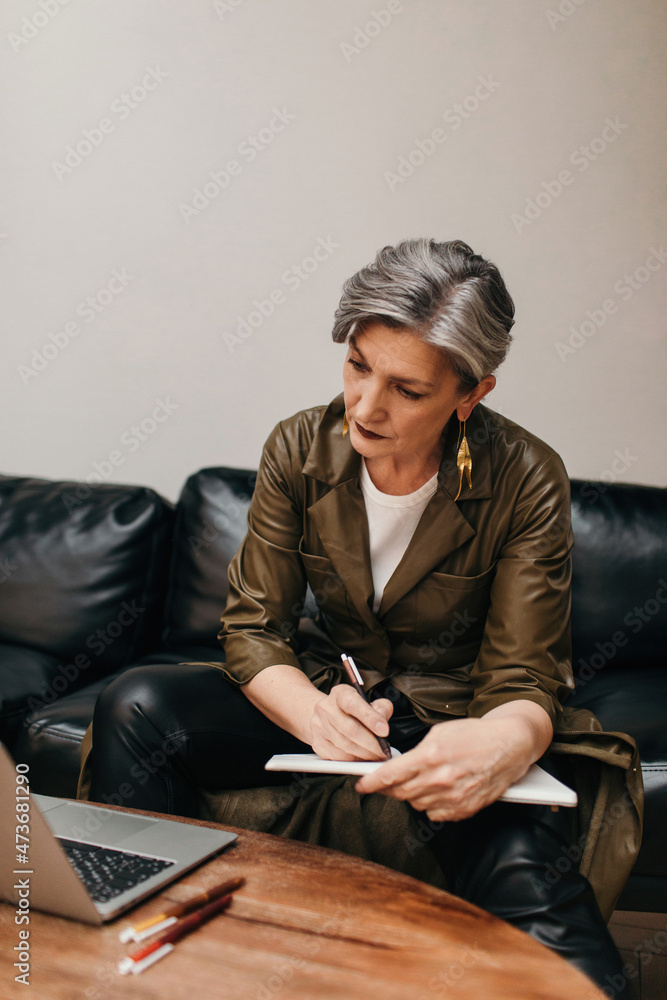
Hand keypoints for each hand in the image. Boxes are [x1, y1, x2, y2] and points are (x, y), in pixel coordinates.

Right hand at [309, 686, 393, 760]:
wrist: (327, 715)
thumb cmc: (352, 710)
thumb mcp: (368, 701)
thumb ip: (381, 707)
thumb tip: (382, 721)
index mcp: (340, 693)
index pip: (353, 704)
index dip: (370, 718)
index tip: (384, 731)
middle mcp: (326, 708)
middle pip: (350, 729)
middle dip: (371, 743)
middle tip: (384, 751)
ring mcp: (319, 726)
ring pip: (345, 746)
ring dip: (365, 754)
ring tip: (376, 755)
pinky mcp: (318, 743)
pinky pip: (338, 757)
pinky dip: (354, 760)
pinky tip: (362, 757)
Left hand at [355, 714, 539, 821]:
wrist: (509, 746)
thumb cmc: (475, 735)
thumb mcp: (440, 733)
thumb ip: (416, 753)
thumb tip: (397, 767)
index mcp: (431, 756)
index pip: (391, 776)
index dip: (371, 783)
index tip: (361, 785)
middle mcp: (441, 780)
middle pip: (400, 793)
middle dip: (388, 788)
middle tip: (383, 783)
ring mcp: (454, 797)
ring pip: (416, 804)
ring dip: (411, 795)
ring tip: (421, 780)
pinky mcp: (465, 809)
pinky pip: (435, 814)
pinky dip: (430, 804)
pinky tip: (436, 791)